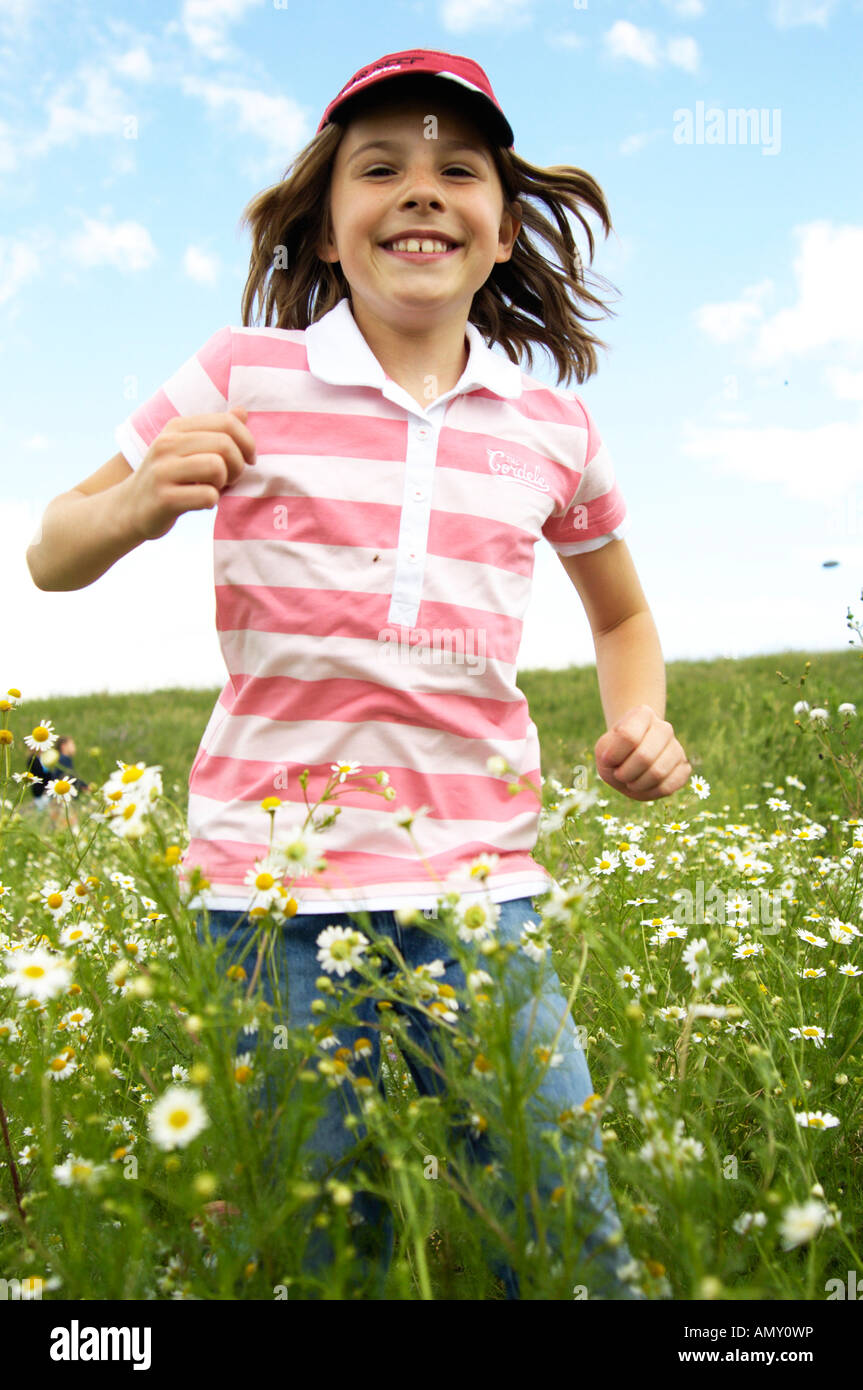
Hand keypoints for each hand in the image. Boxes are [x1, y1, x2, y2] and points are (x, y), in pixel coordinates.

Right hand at [124, 406, 256, 541]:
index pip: (227, 422)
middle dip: (238, 465)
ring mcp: (163, 471)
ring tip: (214, 489)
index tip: (248, 459)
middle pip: (225, 444)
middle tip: (230, 479)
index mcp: (176, 428)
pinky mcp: (165, 498)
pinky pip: (208, 496)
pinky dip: (212, 502)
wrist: (129, 509)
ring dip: (224, 482)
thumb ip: (214, 431)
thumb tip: (242, 412)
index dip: (247, 442)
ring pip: (216, 467)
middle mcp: (167, 444)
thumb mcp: (186, 449)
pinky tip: (201, 503)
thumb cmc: (169, 478)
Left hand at [594, 704, 691, 800]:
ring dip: (637, 784)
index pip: (628, 736)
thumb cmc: (614, 753)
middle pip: (644, 757)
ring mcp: (676, 747)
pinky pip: (668, 787)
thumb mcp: (602, 750)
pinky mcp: (684, 767)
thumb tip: (627, 768)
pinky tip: (644, 785)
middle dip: (625, 773)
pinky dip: (650, 792)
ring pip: (658, 773)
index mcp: (643, 714)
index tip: (607, 759)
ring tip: (631, 780)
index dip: (613, 755)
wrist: (629, 759)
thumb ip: (608, 755)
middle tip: (619, 774)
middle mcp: (664, 727)